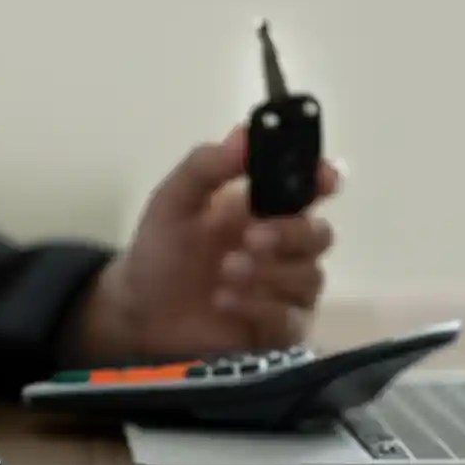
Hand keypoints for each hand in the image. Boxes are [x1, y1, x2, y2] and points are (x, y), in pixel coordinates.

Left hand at [74, 125, 337, 360]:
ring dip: (269, 273)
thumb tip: (245, 133)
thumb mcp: (174, 201)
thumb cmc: (161, 252)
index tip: (323, 180)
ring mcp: (285, 291)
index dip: (326, 180)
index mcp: (265, 208)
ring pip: (311, 277)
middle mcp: (284, 248)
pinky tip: (224, 301)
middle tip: (250, 238)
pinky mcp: (277, 330)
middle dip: (290, 234)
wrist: (139, 310)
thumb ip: (207, 166)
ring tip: (225, 272)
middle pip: (321, 235)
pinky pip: (292, 319)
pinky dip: (261, 307)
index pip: (313, 189)